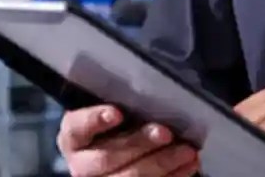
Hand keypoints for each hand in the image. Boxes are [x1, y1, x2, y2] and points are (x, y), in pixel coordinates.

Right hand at [57, 105, 198, 176]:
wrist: (125, 155)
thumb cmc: (123, 127)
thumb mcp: (118, 113)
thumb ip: (127, 106)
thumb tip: (156, 96)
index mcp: (75, 138)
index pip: (77, 128)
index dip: (95, 120)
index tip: (116, 112)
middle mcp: (82, 164)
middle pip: (107, 157)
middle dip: (140, 144)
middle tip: (165, 133)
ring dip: (162, 164)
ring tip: (187, 151)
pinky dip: (173, 176)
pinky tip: (189, 165)